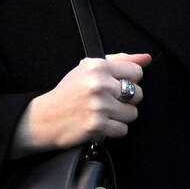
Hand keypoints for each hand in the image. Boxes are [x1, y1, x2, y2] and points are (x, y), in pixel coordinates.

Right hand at [12, 53, 151, 156]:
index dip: (129, 81)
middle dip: (126, 100)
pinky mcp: (97, 125)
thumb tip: (146, 58)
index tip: (117, 86)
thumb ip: (120, 61)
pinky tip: (100, 124)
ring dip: (120, 117)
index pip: (136, 72)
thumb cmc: (68, 93)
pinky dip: (113, 130)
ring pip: (132, 114)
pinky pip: (123, 129)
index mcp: (97, 67)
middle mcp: (98, 84)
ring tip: (103, 113)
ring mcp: (98, 105)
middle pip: (137, 94)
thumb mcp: (88, 69)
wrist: (43, 118)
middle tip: (107, 102)